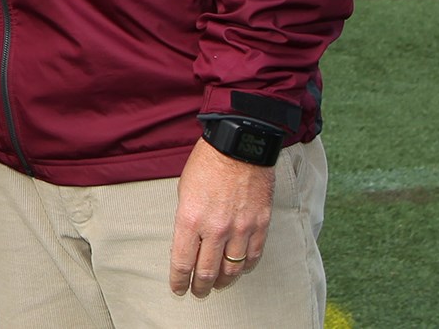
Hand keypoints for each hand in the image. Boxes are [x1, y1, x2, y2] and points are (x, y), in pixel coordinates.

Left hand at [168, 139, 273, 297]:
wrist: (239, 146)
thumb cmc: (206, 164)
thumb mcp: (184, 191)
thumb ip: (187, 221)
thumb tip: (189, 243)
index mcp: (190, 219)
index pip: (182, 262)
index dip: (179, 280)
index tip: (178, 289)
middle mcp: (215, 229)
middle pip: (207, 272)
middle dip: (200, 287)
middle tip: (197, 292)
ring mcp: (240, 229)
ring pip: (232, 269)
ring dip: (223, 281)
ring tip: (217, 285)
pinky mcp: (260, 225)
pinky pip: (253, 256)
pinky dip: (245, 267)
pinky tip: (239, 270)